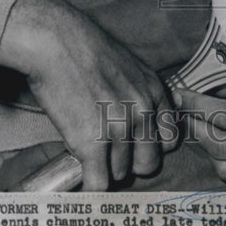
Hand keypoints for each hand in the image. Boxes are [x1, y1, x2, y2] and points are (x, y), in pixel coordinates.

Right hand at [0, 0, 177, 189]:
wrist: (56, 41)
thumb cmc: (84, 49)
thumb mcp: (128, 66)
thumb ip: (139, 94)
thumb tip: (137, 122)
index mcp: (154, 92)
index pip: (169, 140)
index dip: (149, 146)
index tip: (133, 146)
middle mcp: (143, 112)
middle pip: (148, 164)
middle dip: (129, 163)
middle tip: (108, 153)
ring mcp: (119, 129)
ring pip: (118, 174)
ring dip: (102, 168)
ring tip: (85, 152)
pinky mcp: (92, 143)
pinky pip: (98, 183)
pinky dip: (88, 184)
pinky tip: (79, 173)